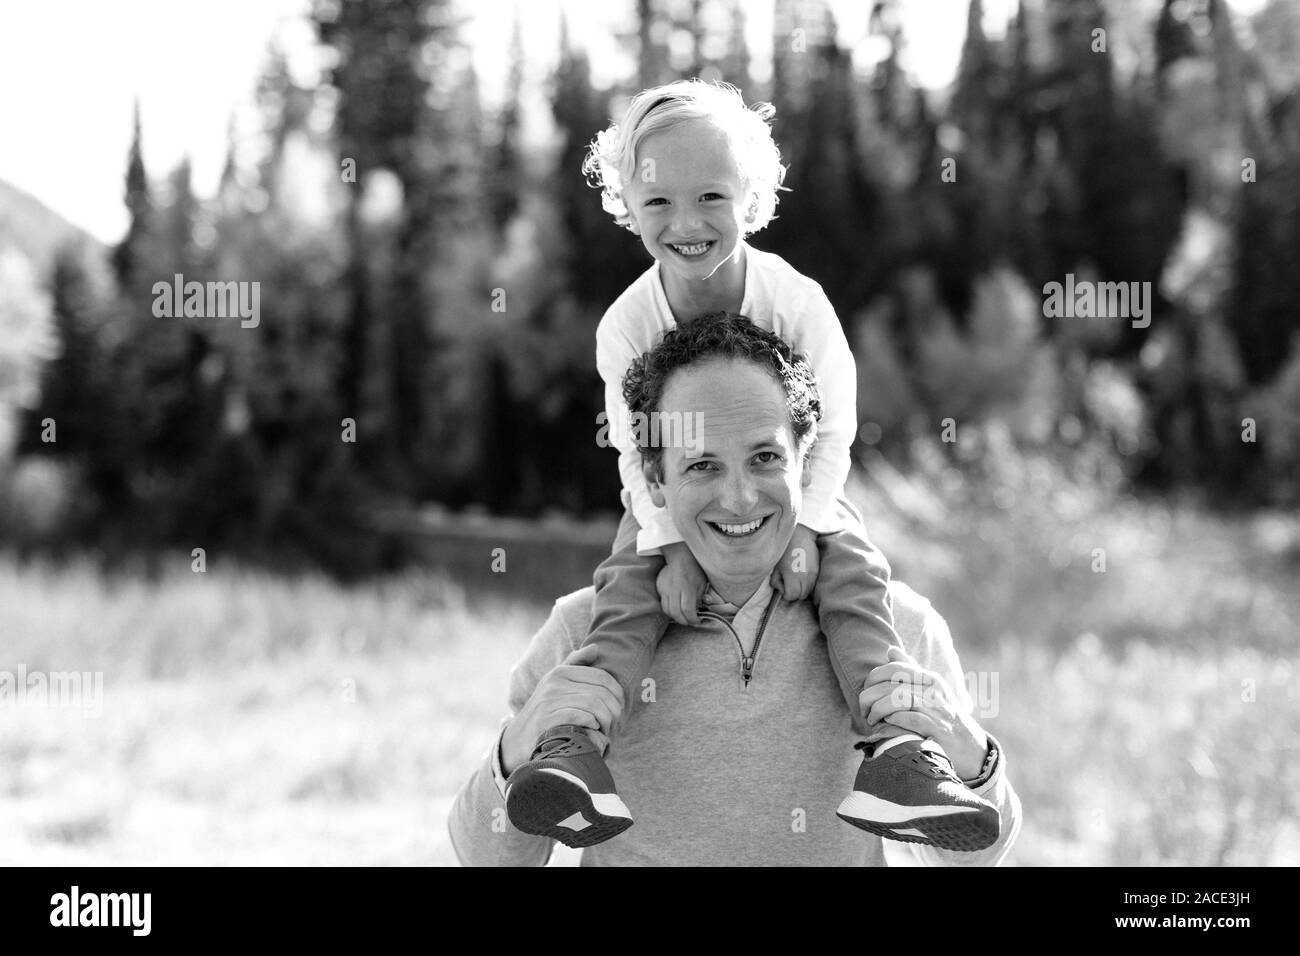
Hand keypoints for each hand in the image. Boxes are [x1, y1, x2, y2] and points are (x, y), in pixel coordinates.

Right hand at [500, 645, 624, 775]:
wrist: (517, 738)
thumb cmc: (544, 710)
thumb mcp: (556, 683)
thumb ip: (576, 664)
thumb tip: (596, 648)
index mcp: (561, 671)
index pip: (603, 677)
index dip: (617, 694)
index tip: (619, 708)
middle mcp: (554, 683)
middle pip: (600, 693)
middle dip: (613, 710)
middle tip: (614, 723)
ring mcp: (548, 701)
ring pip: (593, 705)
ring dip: (605, 720)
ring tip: (606, 729)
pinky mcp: (545, 720)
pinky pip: (579, 717)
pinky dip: (591, 725)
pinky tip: (592, 731)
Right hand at [657, 542, 706, 625]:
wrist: (680, 557)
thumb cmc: (694, 571)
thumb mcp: (702, 584)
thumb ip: (699, 599)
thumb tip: (697, 613)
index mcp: (687, 588)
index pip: (687, 610)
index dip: (692, 619)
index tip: (697, 622)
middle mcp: (674, 589)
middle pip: (675, 612)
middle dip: (683, 621)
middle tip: (689, 622)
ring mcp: (665, 588)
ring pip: (666, 609)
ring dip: (674, 616)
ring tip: (682, 617)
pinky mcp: (659, 587)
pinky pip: (662, 602)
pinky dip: (669, 608)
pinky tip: (675, 607)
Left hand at [770, 523, 819, 601]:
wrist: (800, 534)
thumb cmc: (785, 549)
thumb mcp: (776, 566)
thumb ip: (776, 580)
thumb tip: (780, 588)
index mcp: (793, 577)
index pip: (791, 596)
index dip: (785, 593)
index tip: (782, 585)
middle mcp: (805, 578)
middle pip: (801, 596)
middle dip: (794, 593)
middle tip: (788, 583)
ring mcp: (813, 574)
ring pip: (808, 591)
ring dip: (802, 589)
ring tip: (795, 578)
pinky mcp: (818, 570)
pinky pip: (813, 583)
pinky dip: (807, 583)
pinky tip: (802, 574)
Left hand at [857, 646, 989, 780]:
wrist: (972, 748)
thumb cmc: (945, 717)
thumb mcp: (931, 690)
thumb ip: (910, 669)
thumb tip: (890, 649)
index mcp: (929, 678)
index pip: (894, 668)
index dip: (873, 678)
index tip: (866, 691)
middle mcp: (934, 690)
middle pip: (891, 684)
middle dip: (870, 697)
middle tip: (864, 711)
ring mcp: (937, 709)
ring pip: (897, 699)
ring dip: (878, 710)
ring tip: (871, 720)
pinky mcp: (938, 728)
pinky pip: (908, 719)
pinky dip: (893, 721)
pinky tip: (887, 726)